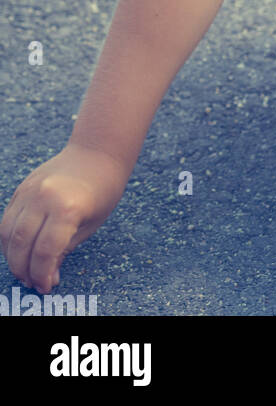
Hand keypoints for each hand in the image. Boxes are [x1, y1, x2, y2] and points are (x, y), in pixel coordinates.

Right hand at [0, 143, 129, 292]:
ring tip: (24, 270)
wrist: (98, 152)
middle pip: (21, 243)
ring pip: (8, 232)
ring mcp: (30, 190)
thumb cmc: (102, 188)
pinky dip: (9, 239)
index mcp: (67, 208)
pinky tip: (20, 250)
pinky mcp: (22, 188)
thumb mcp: (91, 224)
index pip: (45, 251)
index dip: (42, 274)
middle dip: (23, 269)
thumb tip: (48, 276)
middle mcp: (44, 198)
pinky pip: (8, 218)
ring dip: (12, 256)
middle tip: (32, 282)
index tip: (46, 287)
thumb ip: (65, 249)